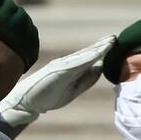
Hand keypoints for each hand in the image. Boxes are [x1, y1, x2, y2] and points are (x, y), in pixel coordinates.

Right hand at [0, 35, 115, 130]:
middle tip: (115, 37)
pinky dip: (87, 58)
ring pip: (83, 56)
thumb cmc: (47, 96)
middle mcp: (66, 63)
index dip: (102, 50)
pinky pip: (75, 63)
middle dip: (102, 45)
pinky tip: (97, 54)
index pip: (90, 58)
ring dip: (97, 48)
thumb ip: (87, 79)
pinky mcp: (56, 70)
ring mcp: (61, 66)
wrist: (25, 101)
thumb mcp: (73, 89)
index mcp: (71, 69)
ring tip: (110, 42)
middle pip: (88, 53)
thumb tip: (101, 67)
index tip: (114, 44)